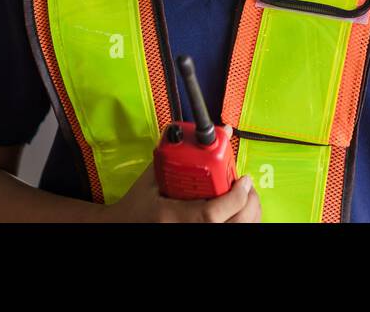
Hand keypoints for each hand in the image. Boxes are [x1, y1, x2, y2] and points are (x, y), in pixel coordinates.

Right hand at [103, 130, 260, 222]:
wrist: (121, 227)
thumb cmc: (135, 206)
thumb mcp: (151, 180)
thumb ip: (176, 157)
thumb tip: (207, 131)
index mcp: (172, 217)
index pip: (211, 214)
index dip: (235, 197)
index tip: (243, 179)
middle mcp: (186, 231)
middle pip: (233, 224)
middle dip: (247, 203)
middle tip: (246, 186)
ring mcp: (193, 236)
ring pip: (237, 230)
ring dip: (248, 213)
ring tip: (244, 197)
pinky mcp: (199, 239)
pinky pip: (231, 233)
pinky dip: (242, 221)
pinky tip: (236, 212)